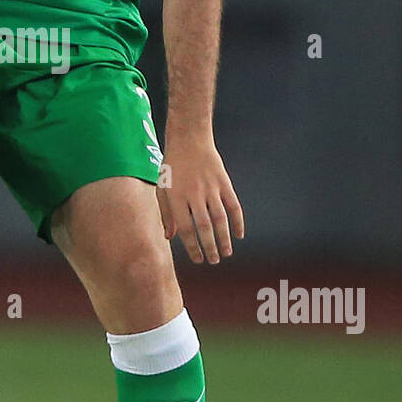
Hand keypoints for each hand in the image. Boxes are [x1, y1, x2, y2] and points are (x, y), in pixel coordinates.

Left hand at [157, 134, 244, 264]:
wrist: (189, 140)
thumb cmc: (172, 168)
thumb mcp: (162, 189)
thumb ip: (166, 213)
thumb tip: (170, 237)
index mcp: (176, 197)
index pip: (186, 229)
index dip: (193, 247)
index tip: (198, 259)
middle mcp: (193, 194)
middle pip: (204, 227)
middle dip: (210, 247)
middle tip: (214, 261)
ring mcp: (210, 188)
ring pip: (220, 219)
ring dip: (224, 238)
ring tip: (226, 253)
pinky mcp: (223, 183)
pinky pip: (233, 206)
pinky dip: (238, 221)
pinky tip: (239, 235)